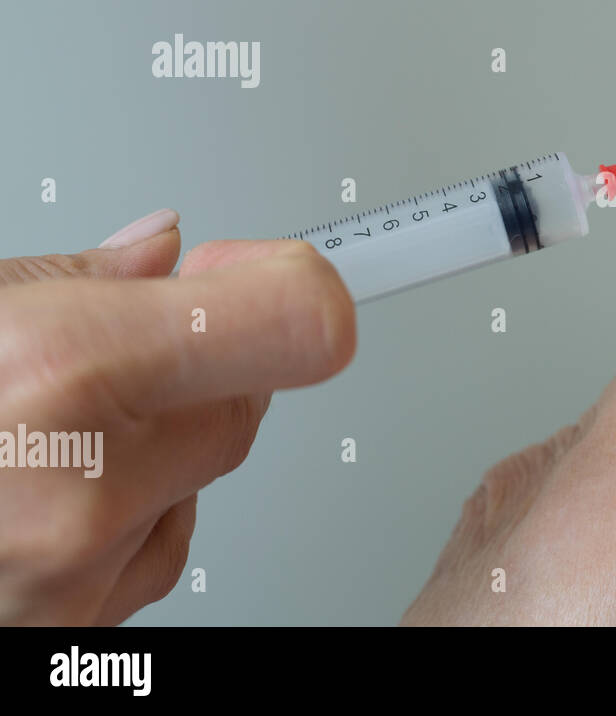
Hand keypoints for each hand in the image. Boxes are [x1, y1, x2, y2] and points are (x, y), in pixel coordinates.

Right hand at [0, 212, 354, 623]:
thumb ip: (79, 281)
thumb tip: (169, 254)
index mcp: (67, 374)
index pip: (301, 324)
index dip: (292, 285)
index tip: (270, 271)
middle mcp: (87, 488)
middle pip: (250, 406)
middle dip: (205, 364)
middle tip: (125, 345)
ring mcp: (80, 579)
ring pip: (204, 481)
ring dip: (152, 447)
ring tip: (40, 433)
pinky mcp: (75, 635)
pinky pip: (155, 552)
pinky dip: (119, 518)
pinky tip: (40, 493)